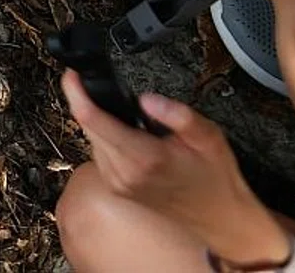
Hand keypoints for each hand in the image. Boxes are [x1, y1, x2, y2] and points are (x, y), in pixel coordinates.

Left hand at [61, 70, 292, 265]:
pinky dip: (107, 140)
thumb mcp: (208, 137)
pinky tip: (126, 136)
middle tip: (94, 85)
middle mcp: (124, 173)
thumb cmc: (216, 179)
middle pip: (88, 127)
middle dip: (87, 102)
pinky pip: (100, 155)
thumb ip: (177, 114)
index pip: (93, 119)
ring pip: (92, 141)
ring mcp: (119, 184)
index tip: (72, 75)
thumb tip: (147, 98)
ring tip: (121, 115)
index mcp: (144, 157)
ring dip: (98, 123)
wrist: (221, 219)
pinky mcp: (118, 190)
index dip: (77, 92)